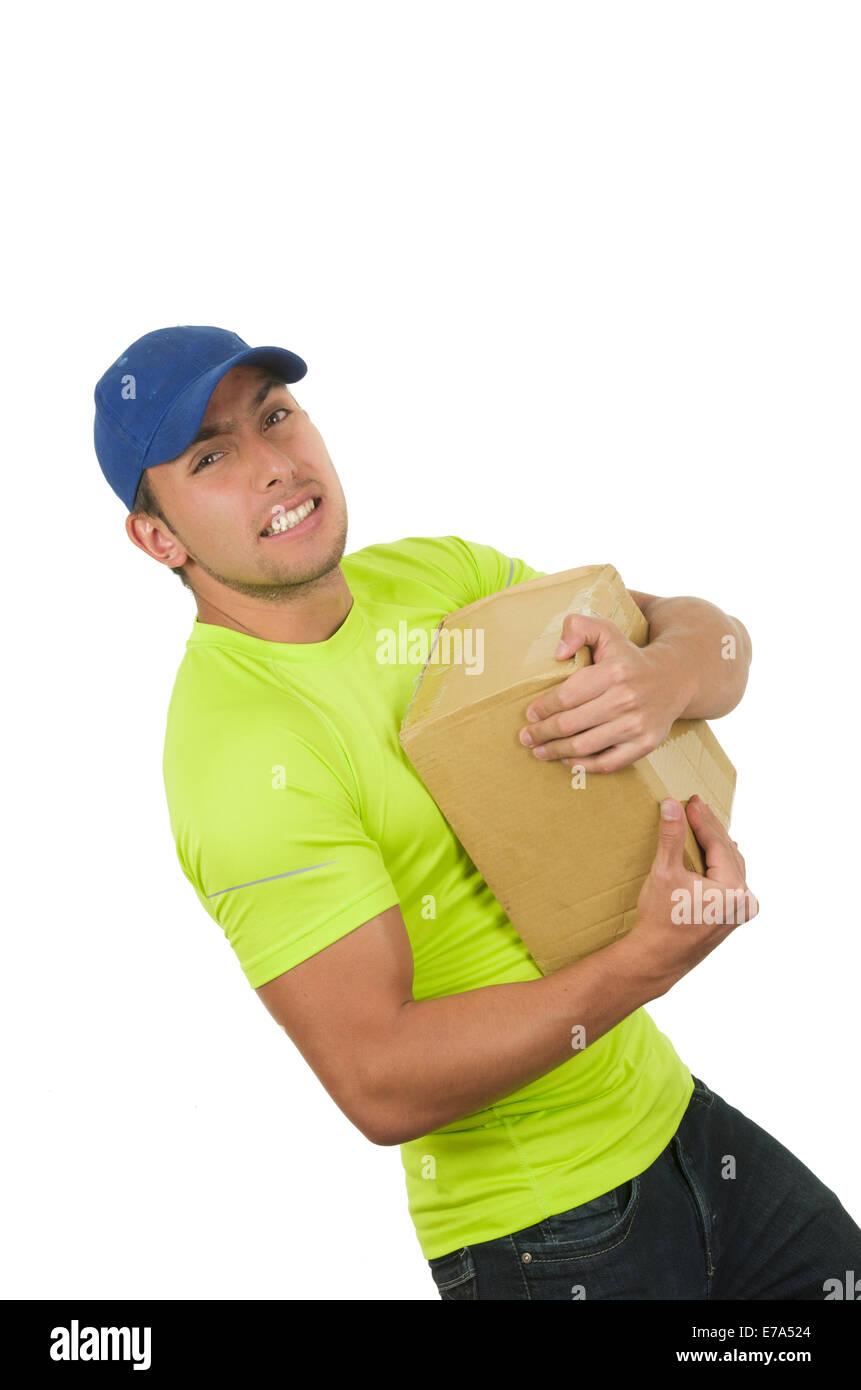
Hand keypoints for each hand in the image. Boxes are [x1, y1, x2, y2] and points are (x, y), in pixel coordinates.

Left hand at [518, 613, 691, 772]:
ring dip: (556, 751)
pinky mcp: (645, 744)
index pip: (566, 696)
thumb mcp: (606, 631)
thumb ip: (578, 627)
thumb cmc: (629, 657)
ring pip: (584, 745)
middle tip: (526, 737)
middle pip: (570, 724)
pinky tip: (568, 760)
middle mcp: (626, 699)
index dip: (543, 708)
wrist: (674, 678)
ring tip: (540, 751)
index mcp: (613, 672)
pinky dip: (583, 765)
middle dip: (542, 733)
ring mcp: (637, 725)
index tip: (530, 714)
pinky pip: (607, 763)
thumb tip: (558, 653)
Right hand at [625, 795, 759, 995]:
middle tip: (697, 806)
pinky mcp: (732, 919)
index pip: (718, 844)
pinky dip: (720, 866)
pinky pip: (730, 882)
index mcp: (733, 890)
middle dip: (711, 829)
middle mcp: (744, 901)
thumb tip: (671, 805)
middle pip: (728, 854)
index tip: (692, 800)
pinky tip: (714, 856)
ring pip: (732, 868)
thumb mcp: (665, 873)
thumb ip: (671, 837)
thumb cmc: (660, 920)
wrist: (657, 959)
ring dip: (717, 846)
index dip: (703, 820)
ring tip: (705, 824)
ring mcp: (740, 912)